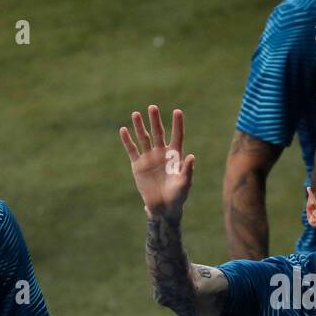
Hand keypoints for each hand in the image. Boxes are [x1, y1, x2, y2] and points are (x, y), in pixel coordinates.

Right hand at [119, 105, 194, 220]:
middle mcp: (161, 153)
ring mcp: (149, 158)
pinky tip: (123, 130)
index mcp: (175, 155)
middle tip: (152, 107)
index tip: (177, 111)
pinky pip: (132, 150)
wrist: (163, 207)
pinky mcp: (138, 165)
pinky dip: (127, 140)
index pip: (177, 136)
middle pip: (158, 133)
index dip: (177, 124)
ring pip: (143, 138)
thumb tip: (192, 156)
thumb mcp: (184, 184)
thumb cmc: (177, 196)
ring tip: (136, 114)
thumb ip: (187, 170)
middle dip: (155, 120)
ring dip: (139, 126)